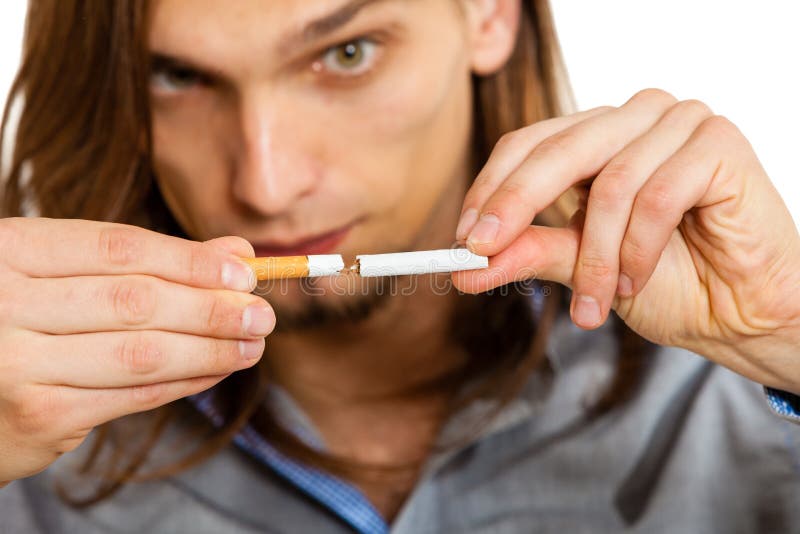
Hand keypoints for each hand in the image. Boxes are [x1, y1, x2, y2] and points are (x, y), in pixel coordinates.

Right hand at [0, 217, 273, 484]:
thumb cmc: (13, 316)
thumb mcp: (58, 270)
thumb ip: (141, 260)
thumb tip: (235, 249)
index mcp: (10, 251)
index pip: (120, 248)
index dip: (191, 260)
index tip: (245, 269)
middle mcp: (5, 305)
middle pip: (138, 302)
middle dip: (213, 309)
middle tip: (262, 314)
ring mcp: (16, 366)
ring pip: (142, 354)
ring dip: (210, 350)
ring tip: (252, 343)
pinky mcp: (37, 418)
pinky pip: (132, 397)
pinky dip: (185, 383)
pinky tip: (217, 369)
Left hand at [453, 89, 799, 393]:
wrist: (740, 313)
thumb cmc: (665, 283)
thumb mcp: (580, 266)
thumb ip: (528, 253)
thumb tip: (463, 265)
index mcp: (600, 137)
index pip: (529, 143)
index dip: (491, 188)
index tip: (462, 239)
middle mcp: (636, 119)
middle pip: (557, 149)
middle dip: (514, 206)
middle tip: (481, 253)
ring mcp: (680, 124)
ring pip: (609, 184)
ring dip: (595, 257)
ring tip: (596, 304)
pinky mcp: (719, 144)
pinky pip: (656, 196)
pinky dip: (638, 250)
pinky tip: (637, 281)